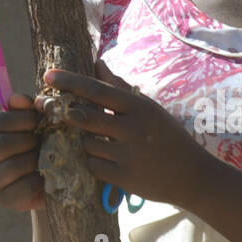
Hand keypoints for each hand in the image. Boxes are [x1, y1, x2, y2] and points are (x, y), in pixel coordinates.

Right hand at [0, 93, 46, 211]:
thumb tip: (17, 98)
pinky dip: (39, 180)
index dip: (22, 118)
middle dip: (29, 141)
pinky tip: (46, 175)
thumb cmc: (45, 144)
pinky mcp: (6, 199)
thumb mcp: (40, 124)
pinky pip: (23, 187)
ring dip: (36, 160)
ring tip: (48, 157)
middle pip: (1, 144)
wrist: (56, 179)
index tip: (39, 120)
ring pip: (13, 166)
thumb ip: (31, 108)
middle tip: (43, 142)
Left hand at [41, 59, 205, 207]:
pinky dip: (93, 161)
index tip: (48, 75)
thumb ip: (120, 87)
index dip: (70, 82)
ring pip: (86, 143)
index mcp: (138, 107)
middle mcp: (132, 129)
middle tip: (52, 109)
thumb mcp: (149, 107)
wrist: (193, 176)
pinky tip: (105, 159)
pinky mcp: (125, 178)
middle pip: (84, 116)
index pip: (97, 90)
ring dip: (83, 140)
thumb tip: (97, 63)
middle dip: (64, 112)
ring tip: (95, 139)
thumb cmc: (168, 136)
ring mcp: (128, 155)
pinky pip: (93, 165)